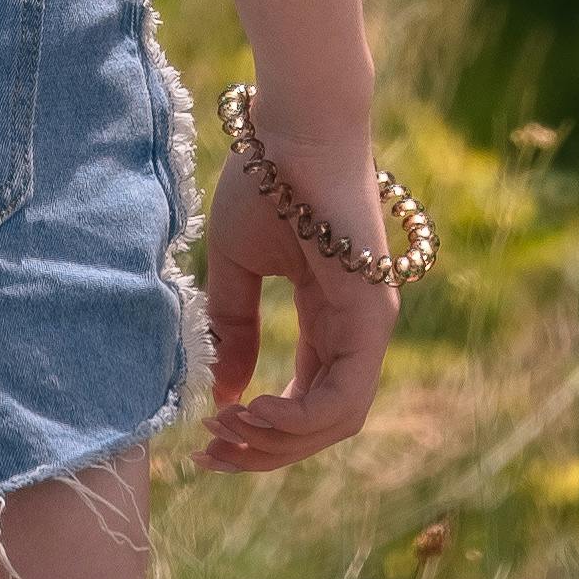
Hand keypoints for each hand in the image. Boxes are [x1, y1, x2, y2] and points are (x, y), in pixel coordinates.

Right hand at [198, 135, 398, 472]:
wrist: (294, 122)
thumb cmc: (267, 177)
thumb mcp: (237, 265)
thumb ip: (234, 328)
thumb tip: (226, 395)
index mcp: (330, 318)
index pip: (305, 400)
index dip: (259, 432)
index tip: (206, 436)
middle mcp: (357, 330)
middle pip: (321, 425)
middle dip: (264, 451)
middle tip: (209, 455)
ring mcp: (370, 325)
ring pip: (336, 422)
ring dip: (277, 440)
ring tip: (226, 428)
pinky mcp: (371, 315)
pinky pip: (343, 396)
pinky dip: (299, 418)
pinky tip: (255, 409)